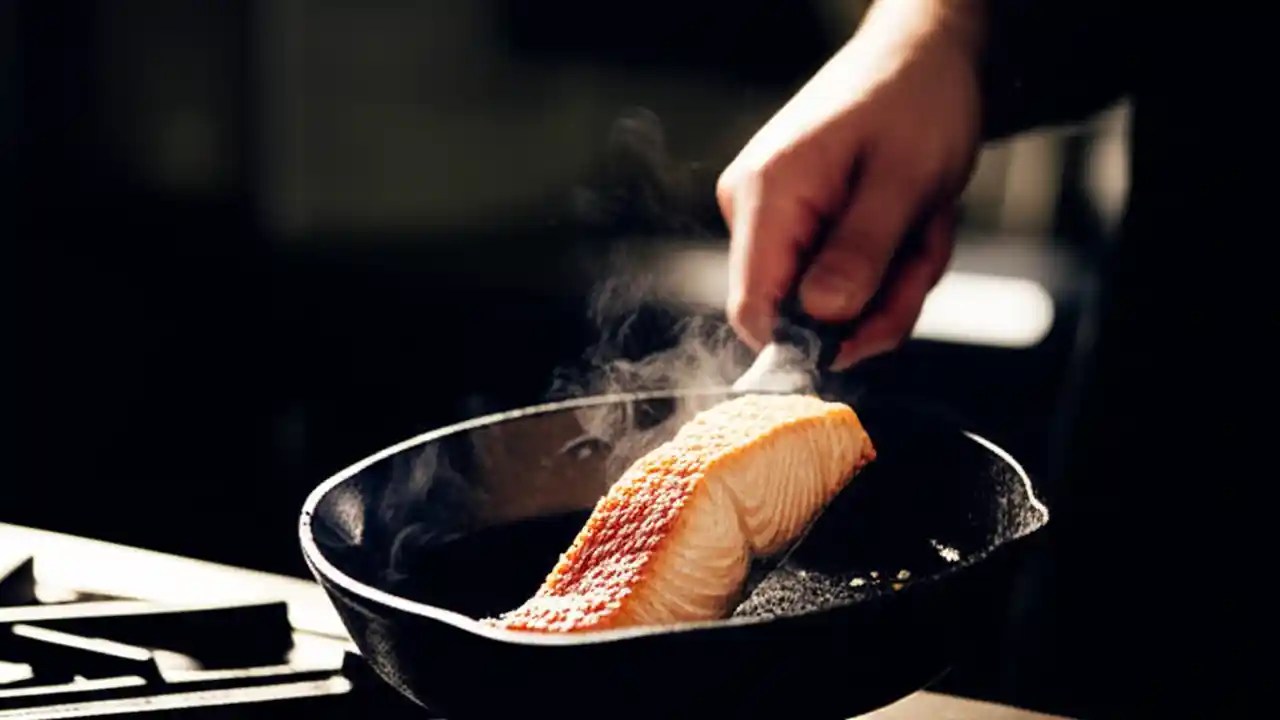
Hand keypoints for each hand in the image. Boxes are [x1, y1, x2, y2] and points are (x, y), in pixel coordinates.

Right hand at [717, 0, 985, 368]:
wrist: (922, 56)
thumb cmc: (916, 101)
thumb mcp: (905, 182)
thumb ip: (861, 253)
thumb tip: (821, 320)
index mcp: (766, 195)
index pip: (753, 312)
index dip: (807, 344)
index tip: (872, 332)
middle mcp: (752, 209)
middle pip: (798, 313)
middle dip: (874, 303)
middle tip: (921, 257)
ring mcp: (770, 216)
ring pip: (825, 300)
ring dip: (889, 282)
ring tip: (920, 228)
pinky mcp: (792, 221)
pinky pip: (834, 276)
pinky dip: (883, 266)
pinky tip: (905, 226)